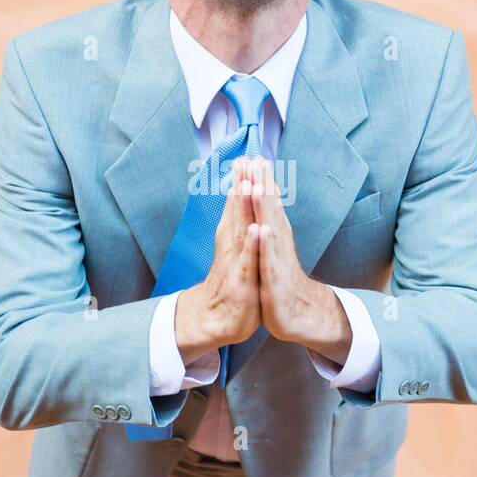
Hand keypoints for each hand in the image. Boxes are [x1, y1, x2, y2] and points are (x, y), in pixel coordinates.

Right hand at [174, 158, 261, 362]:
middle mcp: (233, 246)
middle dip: (242, 185)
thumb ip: (239, 228)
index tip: (248, 157)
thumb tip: (241, 205)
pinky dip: (252, 245)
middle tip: (245, 159)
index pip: (238, 206)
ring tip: (247, 184)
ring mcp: (237, 263)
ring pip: (241, 230)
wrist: (218, 320)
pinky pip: (248, 261)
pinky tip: (257, 230)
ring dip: (243, 208)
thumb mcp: (238, 254)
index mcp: (235, 238)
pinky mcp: (243, 282)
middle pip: (238, 211)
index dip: (243, 182)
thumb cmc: (232, 284)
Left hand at [246, 156, 352, 363]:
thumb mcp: (272, 252)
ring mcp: (276, 261)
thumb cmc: (280, 282)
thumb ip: (269, 228)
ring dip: (264, 207)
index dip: (262, 182)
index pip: (267, 205)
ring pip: (269, 228)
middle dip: (263, 184)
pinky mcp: (273, 280)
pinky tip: (262, 230)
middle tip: (257, 159)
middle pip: (270, 209)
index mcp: (274, 236)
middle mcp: (278, 243)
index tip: (255, 157)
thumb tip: (264, 207)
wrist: (295, 314)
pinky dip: (265, 244)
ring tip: (257, 185)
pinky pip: (268, 260)